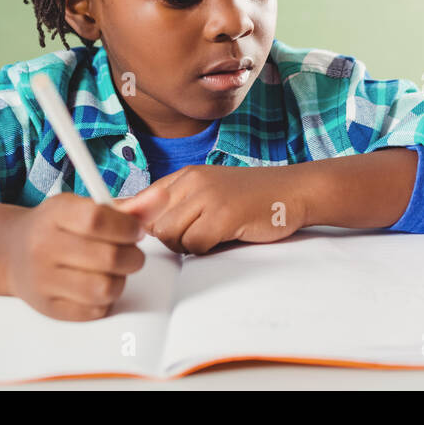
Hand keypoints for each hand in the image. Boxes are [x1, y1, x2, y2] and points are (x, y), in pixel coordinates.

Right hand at [2, 194, 145, 320]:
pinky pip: (95, 310)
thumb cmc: (55, 226)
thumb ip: (126, 206)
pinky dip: (105, 299)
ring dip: (121, 279)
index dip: (127, 227)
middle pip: (108, 257)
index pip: (97, 219)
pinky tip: (97, 284)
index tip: (136, 230)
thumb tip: (161, 198)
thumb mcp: (84, 206)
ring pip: (105, 288)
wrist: (11, 252)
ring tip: (114, 269)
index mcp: (54, 214)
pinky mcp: (49, 307)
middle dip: (132, 255)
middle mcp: (43, 246)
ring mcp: (43, 280)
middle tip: (130, 251)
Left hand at [113, 164, 308, 254]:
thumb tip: (130, 218)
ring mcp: (208, 196)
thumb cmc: (251, 197)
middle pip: (152, 223)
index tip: (131, 234)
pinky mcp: (224, 214)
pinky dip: (207, 249)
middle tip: (195, 235)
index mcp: (185, 175)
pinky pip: (196, 245)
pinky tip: (225, 237)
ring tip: (211, 235)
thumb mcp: (208, 191)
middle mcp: (192, 181)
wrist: (293, 191)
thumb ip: (174, 203)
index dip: (133, 222)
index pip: (140, 200)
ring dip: (188, 244)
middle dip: (169, 238)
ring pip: (171, 235)